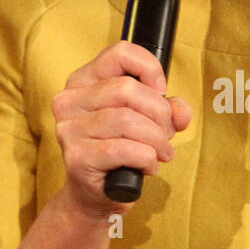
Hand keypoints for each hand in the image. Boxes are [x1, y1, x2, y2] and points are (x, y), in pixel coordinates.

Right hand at [52, 41, 192, 218]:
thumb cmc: (121, 153)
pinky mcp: (77, 157)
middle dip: (159, 114)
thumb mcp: (149, 122)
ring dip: (156, 140)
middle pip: (128, 89)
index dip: (150, 70)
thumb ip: (169, 110)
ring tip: (160, 153)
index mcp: (83, 81)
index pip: (120, 53)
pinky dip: (147, 159)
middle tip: (166, 135)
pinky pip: (124, 149)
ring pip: (128, 120)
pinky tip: (148, 166)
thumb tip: (180, 112)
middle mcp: (69, 100)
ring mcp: (69, 129)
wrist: (96, 196)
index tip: (161, 92)